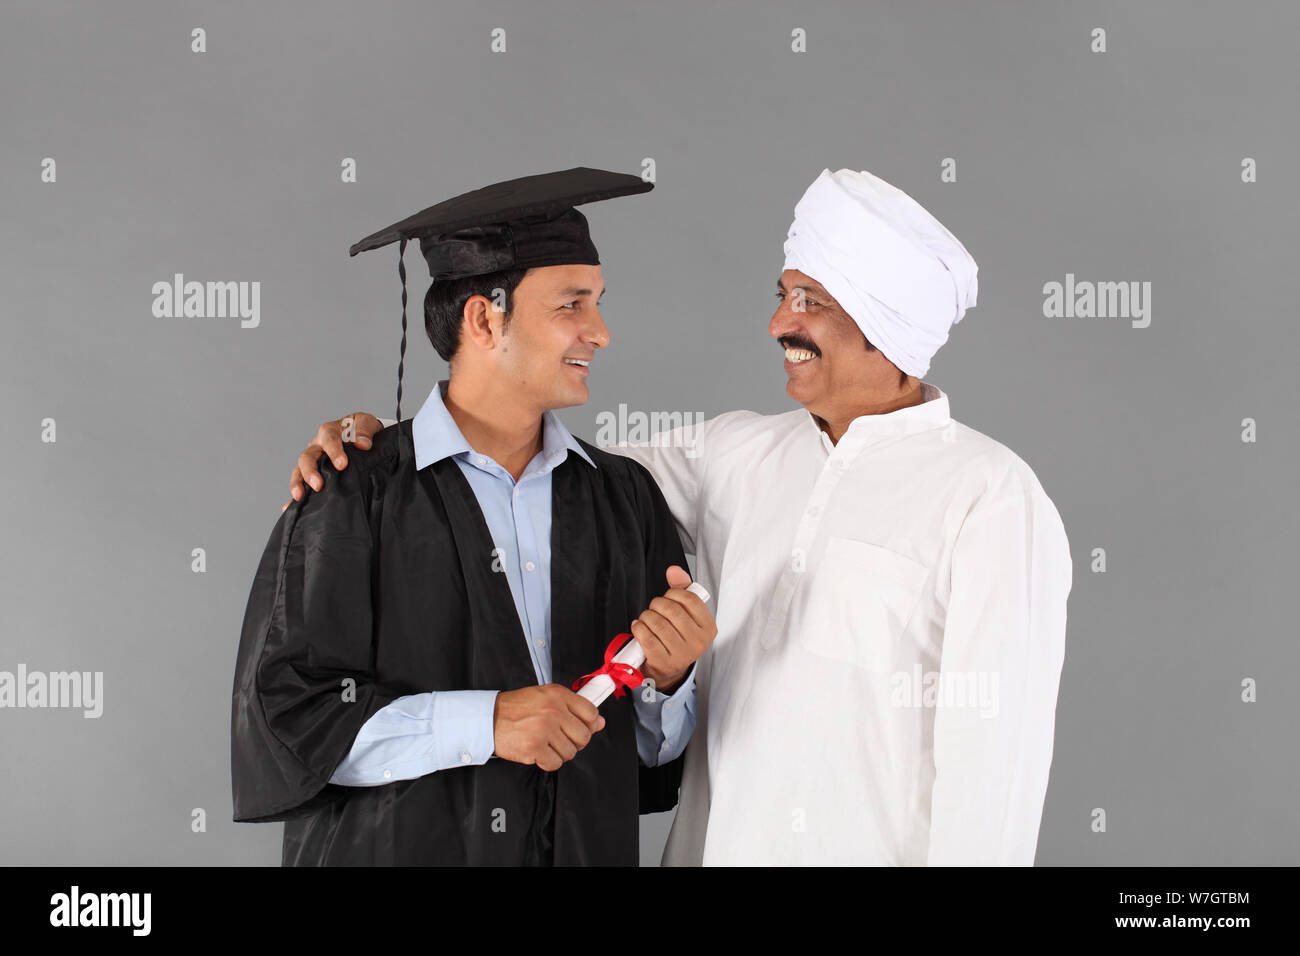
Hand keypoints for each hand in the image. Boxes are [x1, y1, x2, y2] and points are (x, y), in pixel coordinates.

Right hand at [283, 412, 384, 510]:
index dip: (334, 451)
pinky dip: (294, 496)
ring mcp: (313, 461)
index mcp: (330, 431)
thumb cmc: (363, 430)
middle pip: (307, 457)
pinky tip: (290, 507)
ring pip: (299, 470)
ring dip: (298, 483)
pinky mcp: (314, 475)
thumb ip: (365, 430)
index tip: (342, 464)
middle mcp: (317, 446)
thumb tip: (363, 444)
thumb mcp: (367, 423)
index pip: (329, 439)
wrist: (364, 440)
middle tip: (319, 485)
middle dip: (311, 471)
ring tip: (299, 496)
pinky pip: (301, 485)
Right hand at [492, 684, 605, 772]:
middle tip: (560, 739)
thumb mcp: (545, 697)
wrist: (488, 719)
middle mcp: (553, 711)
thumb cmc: (516, 708)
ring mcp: (544, 730)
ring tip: (546, 744)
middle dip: (574, 742)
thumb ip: (573, 708)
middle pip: (584, 736)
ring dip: (559, 753)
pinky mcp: (534, 748)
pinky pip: (555, 764)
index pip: (591, 713)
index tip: (581, 727)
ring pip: (570, 752)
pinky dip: (548, 762)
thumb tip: (599, 723)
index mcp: (558, 695)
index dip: (589, 724)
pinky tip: (538, 752)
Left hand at [631, 566, 717, 693]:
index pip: (690, 599)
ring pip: (657, 622)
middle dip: (657, 604)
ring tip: (646, 619)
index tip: (668, 598)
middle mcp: (698, 642)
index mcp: (708, 627)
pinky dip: (638, 628)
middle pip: (672, 610)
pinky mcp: (664, 662)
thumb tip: (674, 570)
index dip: (673, 593)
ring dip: (646, 616)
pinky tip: (639, 628)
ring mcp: (682, 654)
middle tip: (654, 609)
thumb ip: (682, 588)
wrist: (668, 670)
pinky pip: (646, 637)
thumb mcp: (685, 614)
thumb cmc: (677, 637)